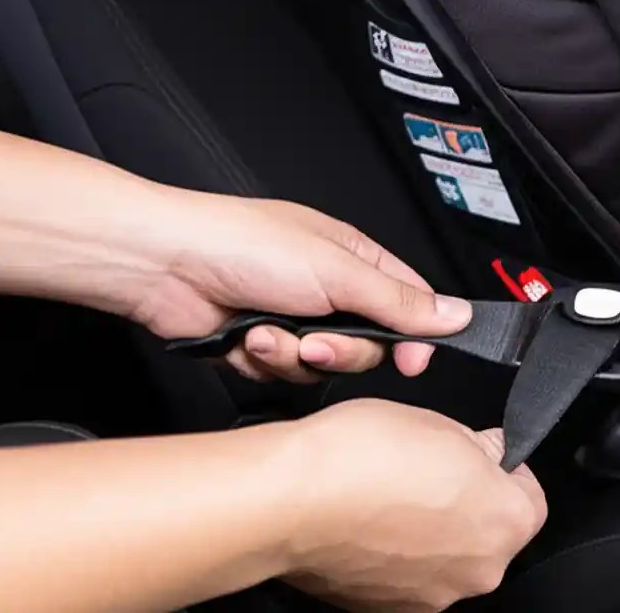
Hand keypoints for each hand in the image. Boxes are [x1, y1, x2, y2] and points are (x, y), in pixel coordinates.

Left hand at [130, 195, 472, 383]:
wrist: (165, 265)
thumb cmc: (241, 243)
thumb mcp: (336, 272)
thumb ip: (399, 302)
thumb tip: (454, 314)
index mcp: (354, 260)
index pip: (410, 304)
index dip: (416, 337)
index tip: (413, 360)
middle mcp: (328, 291)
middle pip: (369, 347)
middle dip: (343, 351)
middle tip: (319, 339)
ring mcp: (294, 320)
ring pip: (326, 367)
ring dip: (297, 355)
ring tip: (269, 331)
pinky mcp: (262, 347)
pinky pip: (286, 375)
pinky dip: (267, 361)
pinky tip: (247, 338)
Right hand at [278, 399, 547, 611]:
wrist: (291, 499)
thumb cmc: (363, 456)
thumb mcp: (440, 423)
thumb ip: (478, 447)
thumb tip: (489, 452)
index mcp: (506, 522)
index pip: (530, 496)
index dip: (505, 469)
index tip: (483, 455)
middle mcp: (478, 570)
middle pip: (489, 534)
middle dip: (467, 503)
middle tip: (429, 469)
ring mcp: (432, 596)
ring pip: (446, 558)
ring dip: (430, 531)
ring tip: (390, 494)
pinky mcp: (386, 608)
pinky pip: (406, 577)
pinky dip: (395, 554)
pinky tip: (368, 521)